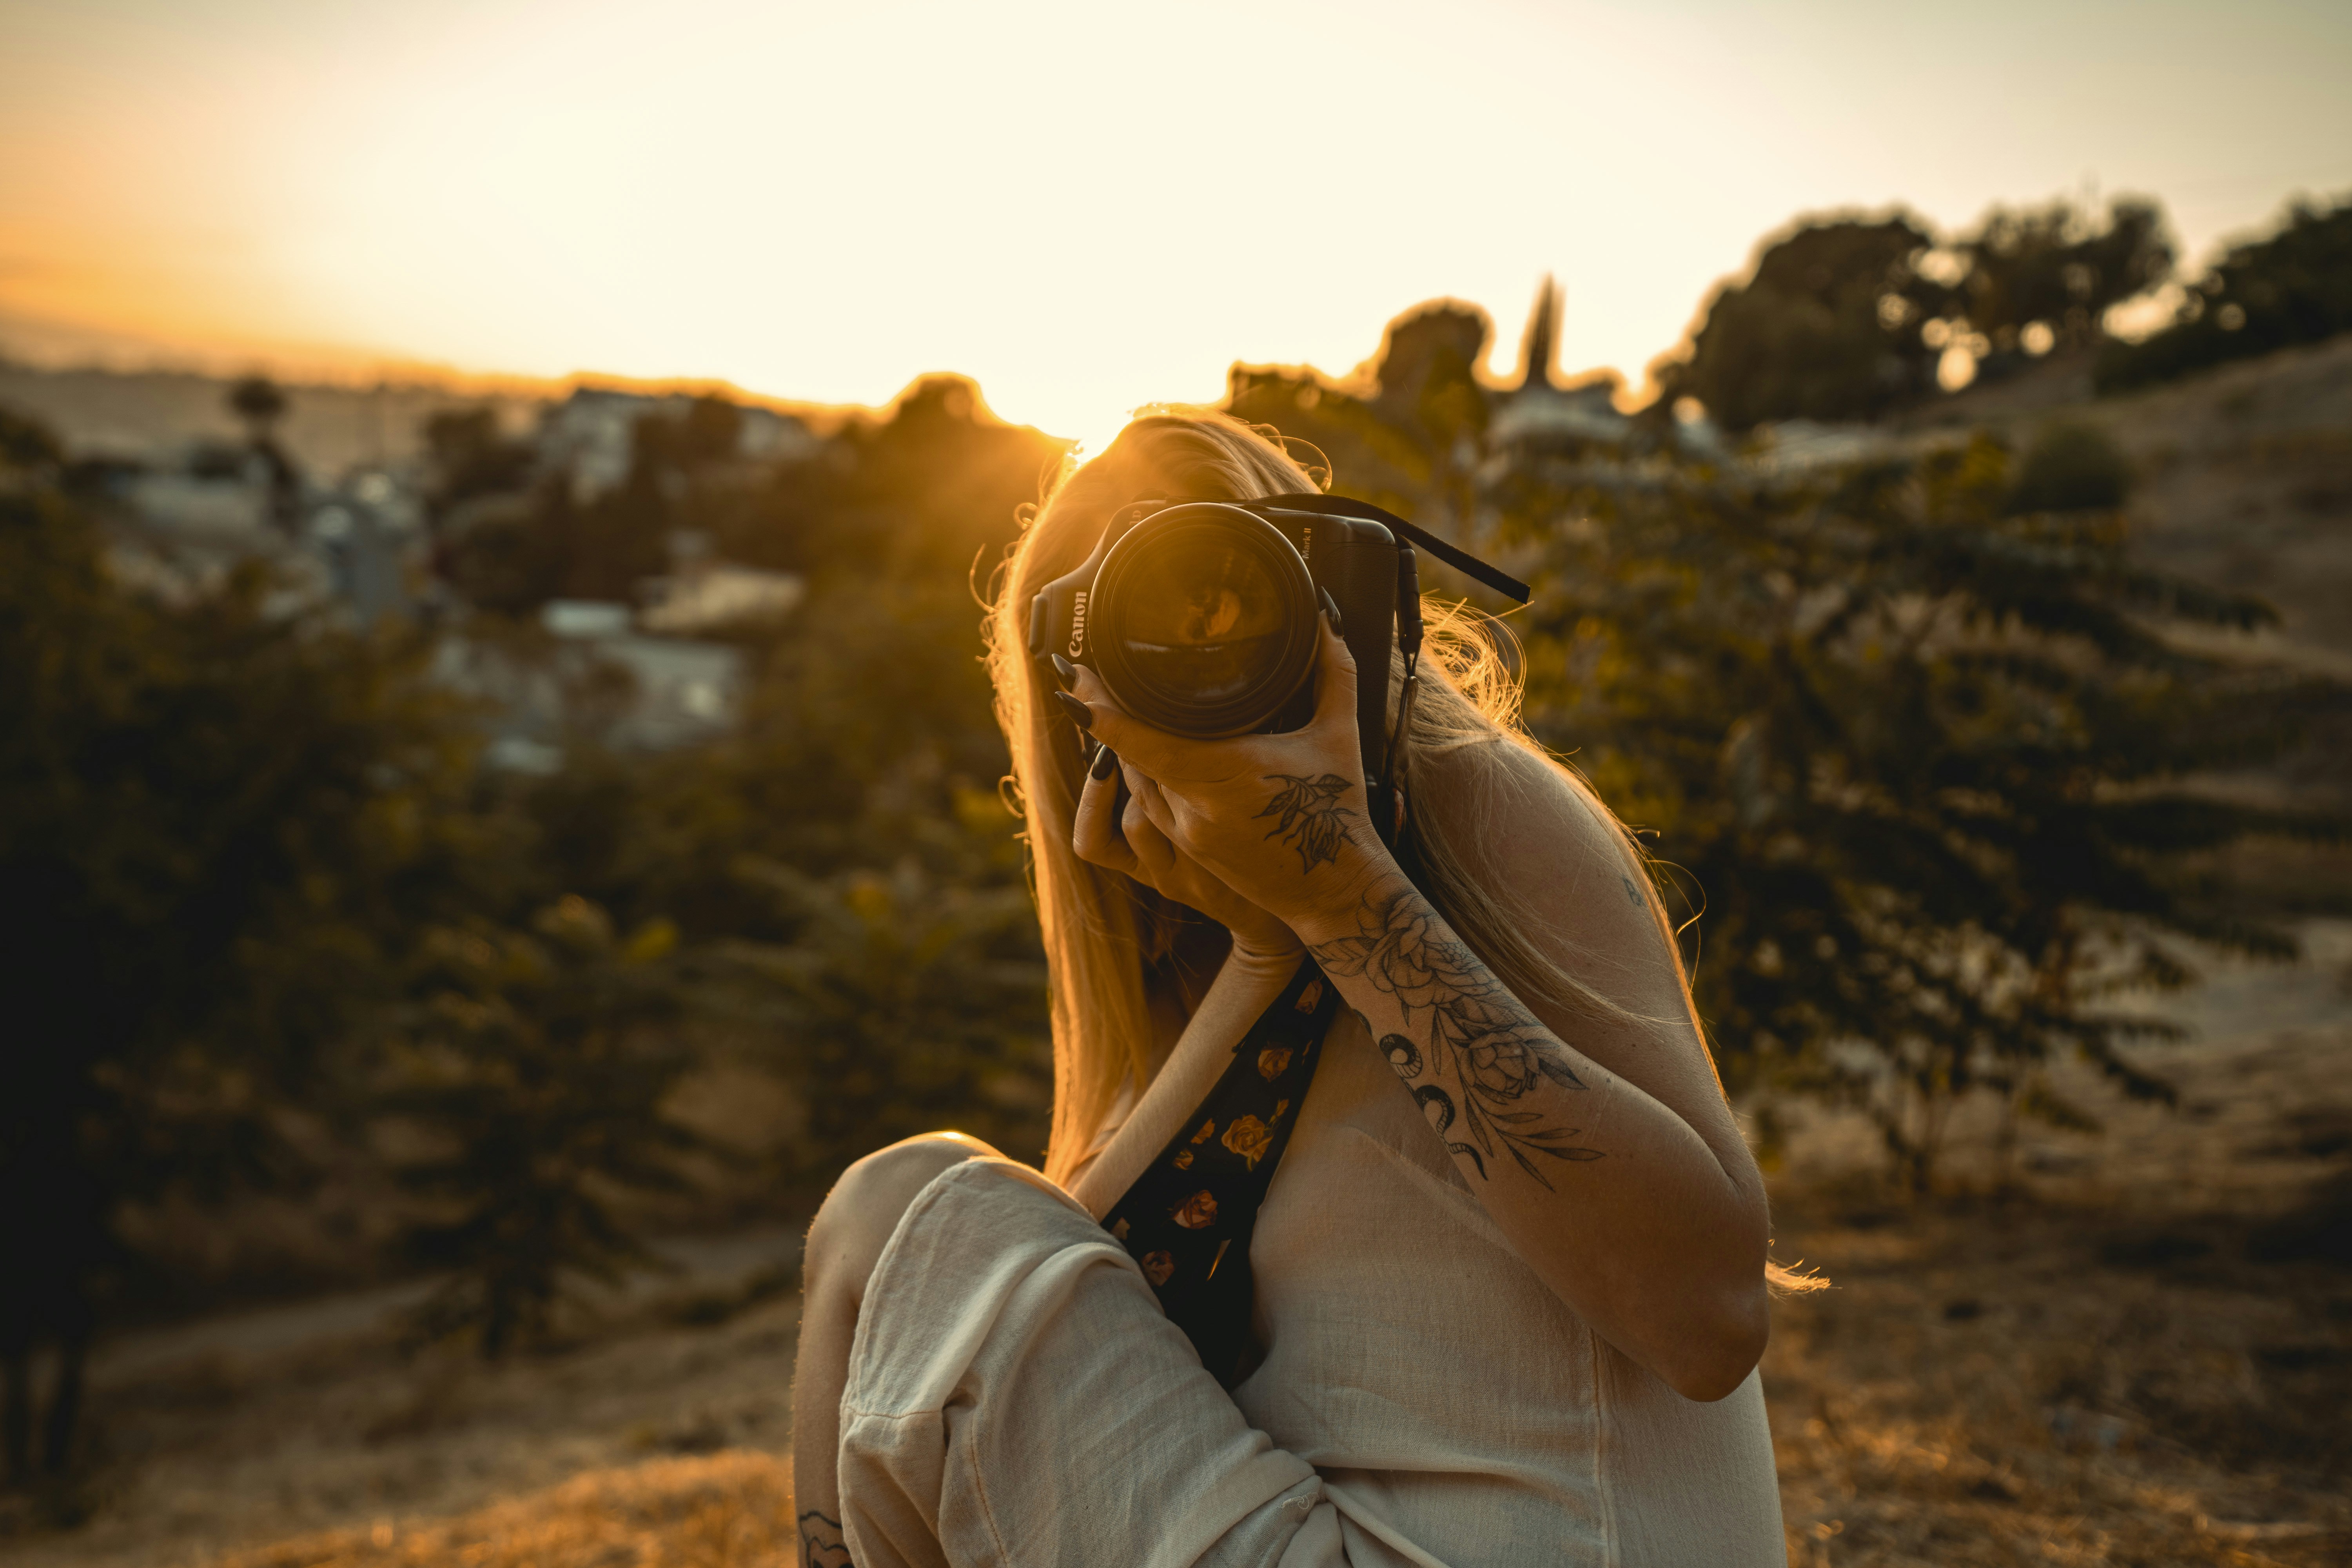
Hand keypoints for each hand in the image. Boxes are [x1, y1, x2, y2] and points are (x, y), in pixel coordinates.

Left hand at [1066, 618, 1393, 930]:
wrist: (1336, 893)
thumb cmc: (1339, 812)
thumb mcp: (1340, 734)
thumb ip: (1332, 668)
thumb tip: (1325, 612)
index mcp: (1225, 774)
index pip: (1142, 739)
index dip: (1099, 711)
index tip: (1070, 679)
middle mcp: (1194, 810)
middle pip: (1130, 755)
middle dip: (1106, 716)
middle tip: (1087, 674)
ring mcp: (1184, 839)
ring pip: (1132, 785)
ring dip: (1123, 750)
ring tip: (1108, 709)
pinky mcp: (1182, 862)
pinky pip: (1138, 816)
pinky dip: (1133, 785)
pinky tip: (1129, 761)